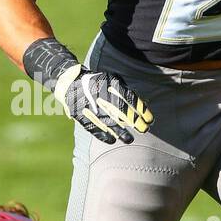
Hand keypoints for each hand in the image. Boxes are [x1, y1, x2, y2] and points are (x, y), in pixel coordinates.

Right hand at [23, 37, 152, 145]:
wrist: (70, 81)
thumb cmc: (97, 82)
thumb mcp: (111, 80)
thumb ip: (126, 91)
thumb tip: (143, 105)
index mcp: (108, 83)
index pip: (129, 98)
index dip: (141, 110)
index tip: (150, 119)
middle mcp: (99, 93)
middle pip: (120, 110)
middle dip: (134, 121)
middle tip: (144, 130)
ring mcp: (88, 103)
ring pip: (106, 120)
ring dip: (120, 131)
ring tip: (129, 139)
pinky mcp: (79, 113)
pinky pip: (92, 126)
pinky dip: (102, 134)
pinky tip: (111, 140)